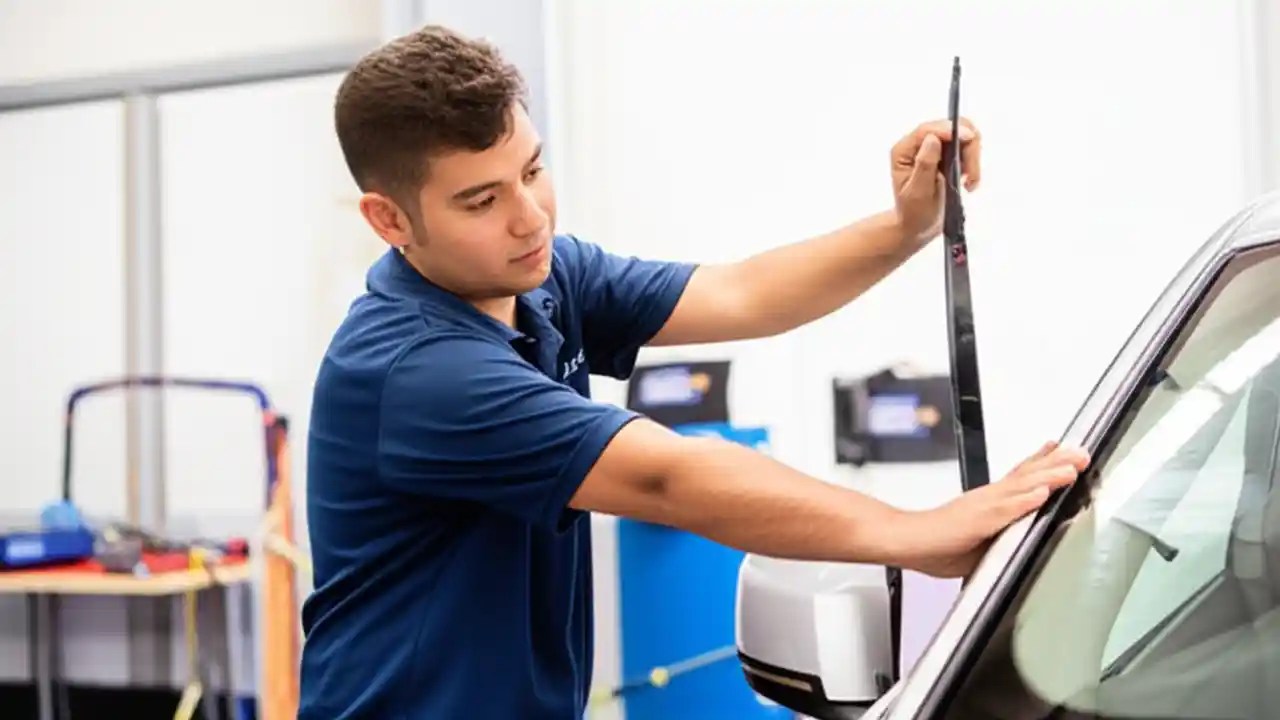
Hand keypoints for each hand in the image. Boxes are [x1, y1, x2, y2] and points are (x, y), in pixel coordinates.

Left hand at [890, 118, 981, 244]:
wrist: (918, 225)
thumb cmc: (914, 213)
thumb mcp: (918, 192)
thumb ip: (925, 165)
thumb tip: (933, 139)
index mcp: (904, 151)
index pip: (927, 130)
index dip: (949, 129)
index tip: (969, 138)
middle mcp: (918, 145)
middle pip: (950, 127)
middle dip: (967, 148)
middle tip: (970, 176)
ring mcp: (934, 148)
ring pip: (963, 136)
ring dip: (972, 158)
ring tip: (969, 182)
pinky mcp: (947, 154)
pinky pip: (967, 148)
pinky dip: (973, 164)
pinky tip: (968, 183)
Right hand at [899, 441, 1087, 578]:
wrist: (906, 541)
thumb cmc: (937, 544)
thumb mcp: (979, 538)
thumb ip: (1000, 535)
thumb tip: (1018, 540)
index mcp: (989, 502)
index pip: (1021, 476)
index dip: (1043, 462)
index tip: (1062, 450)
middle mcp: (989, 498)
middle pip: (1028, 475)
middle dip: (1057, 463)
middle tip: (1081, 452)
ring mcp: (984, 507)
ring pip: (1021, 487)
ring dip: (1048, 476)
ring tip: (1071, 467)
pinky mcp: (977, 521)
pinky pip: (1005, 510)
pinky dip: (1023, 501)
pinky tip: (1040, 493)